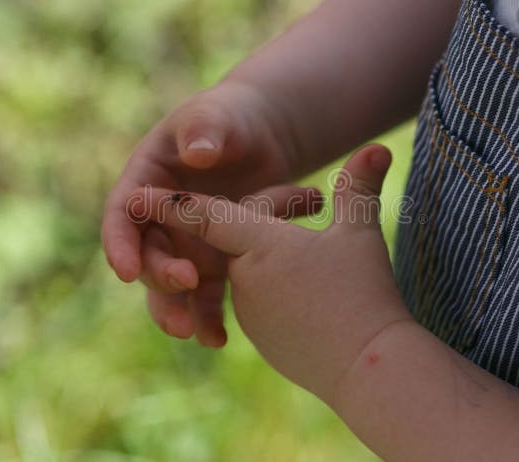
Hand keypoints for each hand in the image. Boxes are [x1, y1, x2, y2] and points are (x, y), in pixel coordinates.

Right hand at [102, 80, 319, 346]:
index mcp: (145, 183)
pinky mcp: (213, 260)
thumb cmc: (230, 120)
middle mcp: (158, 219)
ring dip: (179, 309)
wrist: (260, 138)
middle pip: (147, 255)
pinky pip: (206, 294)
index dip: (120, 244)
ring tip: (196, 334)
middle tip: (184, 288)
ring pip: (172, 284)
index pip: (122, 215)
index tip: (126, 270)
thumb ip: (205, 129)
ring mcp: (185, 243)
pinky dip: (211, 316)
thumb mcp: (216, 117)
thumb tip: (196, 153)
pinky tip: (220, 339)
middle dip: (159, 277)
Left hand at [135, 144, 412, 401]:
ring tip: (318, 246)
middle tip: (312, 200)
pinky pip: (256, 300)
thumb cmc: (364, 295)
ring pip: (247, 269)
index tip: (138, 193)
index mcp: (257, 246)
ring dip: (271, 252)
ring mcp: (250, 316)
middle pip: (239, 236)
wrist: (371, 369)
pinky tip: (308, 284)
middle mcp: (243, 280)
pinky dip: (275, 283)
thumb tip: (380, 148)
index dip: (172, 202)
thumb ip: (360, 188)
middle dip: (268, 214)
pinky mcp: (263, 341)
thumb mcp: (361, 233)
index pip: (203, 216)